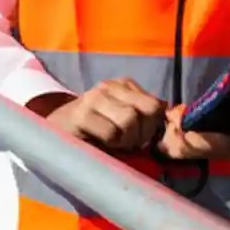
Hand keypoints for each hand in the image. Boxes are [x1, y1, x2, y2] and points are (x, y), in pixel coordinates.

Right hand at [34, 78, 166, 151]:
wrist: (53, 134)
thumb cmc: (95, 133)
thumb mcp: (124, 123)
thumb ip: (147, 122)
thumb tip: (176, 127)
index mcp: (124, 85)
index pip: (156, 104)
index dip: (154, 127)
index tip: (142, 139)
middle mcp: (109, 86)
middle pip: (147, 110)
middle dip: (143, 134)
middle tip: (128, 144)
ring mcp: (94, 98)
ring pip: (130, 119)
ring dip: (126, 140)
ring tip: (114, 144)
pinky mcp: (81, 115)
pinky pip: (111, 133)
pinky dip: (111, 144)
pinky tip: (101, 144)